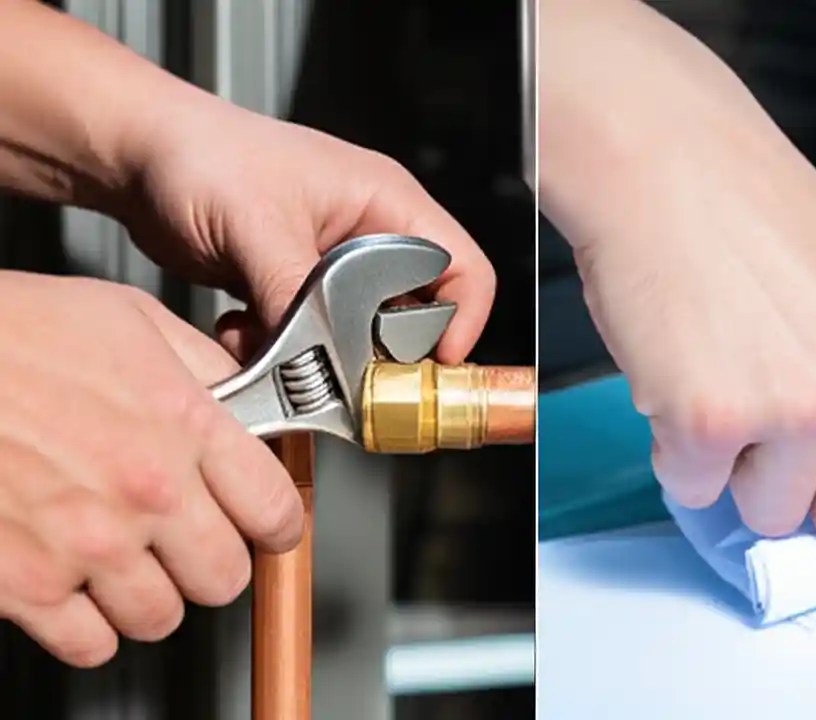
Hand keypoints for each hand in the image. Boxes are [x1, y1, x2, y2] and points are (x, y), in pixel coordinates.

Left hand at [0, 2, 493, 359]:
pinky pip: (313, 339)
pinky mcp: (299, 287)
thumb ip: (296, 294)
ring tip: (267, 339)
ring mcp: (335, 264)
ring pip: (358, 335)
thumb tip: (321, 358)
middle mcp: (372, 234)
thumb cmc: (201, 154)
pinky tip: (242, 329)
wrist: (137, 155)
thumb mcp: (256, 226)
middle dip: (373, 350)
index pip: (463, 269)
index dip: (461, 322)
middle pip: (415, 315)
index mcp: (387, 203)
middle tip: (335, 370)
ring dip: (317, 354)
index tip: (432, 366)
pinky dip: (281, 349)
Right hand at [0, 273, 301, 666]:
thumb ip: (204, 368)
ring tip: (121, 558)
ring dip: (147, 595)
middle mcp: (144, 490)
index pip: (275, 508)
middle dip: (211, 563)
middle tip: (186, 543)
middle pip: (225, 577)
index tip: (264, 524)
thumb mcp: (130, 320)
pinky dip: (86, 625)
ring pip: (161, 617)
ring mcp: (87, 544)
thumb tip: (248, 398)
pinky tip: (75, 583)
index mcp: (182, 425)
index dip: (276, 522)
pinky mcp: (25, 585)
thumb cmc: (12, 330)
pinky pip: (90, 645)